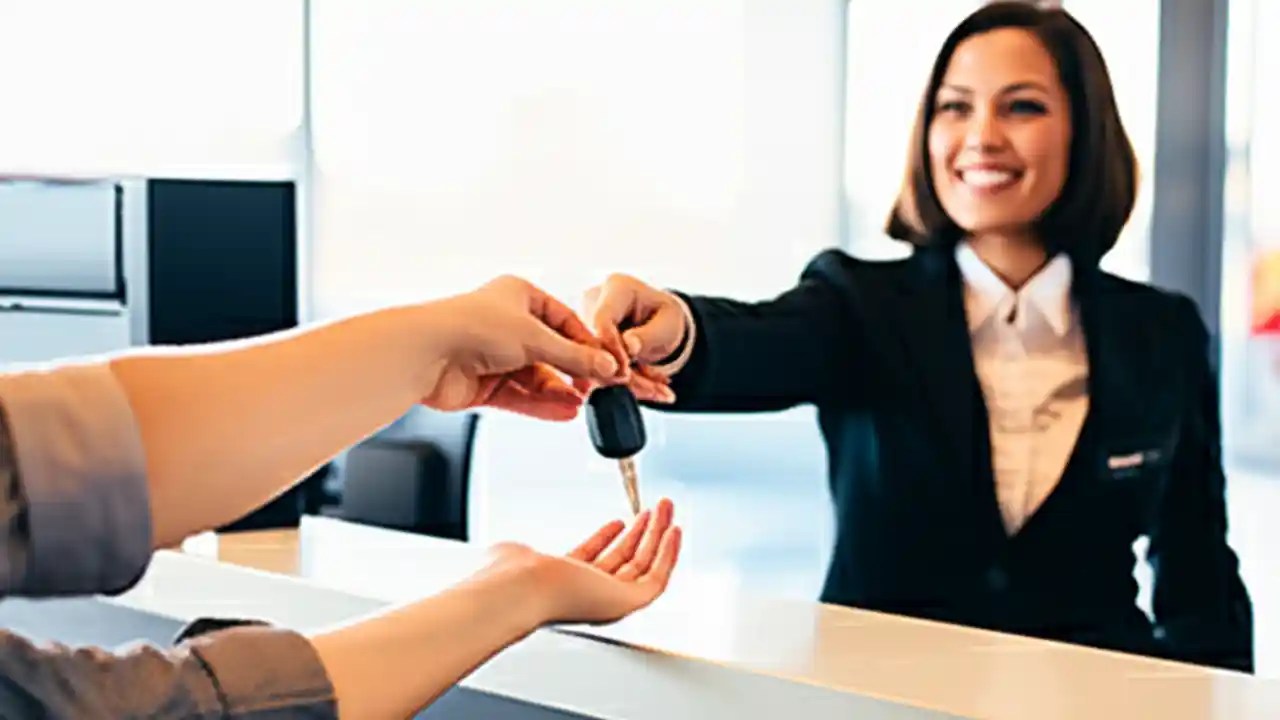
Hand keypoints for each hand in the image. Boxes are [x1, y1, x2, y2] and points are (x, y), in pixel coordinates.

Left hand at [421, 275, 620, 419]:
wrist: (426, 353)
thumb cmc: (471, 326)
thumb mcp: (536, 338)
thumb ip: (575, 357)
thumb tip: (606, 367)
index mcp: (518, 297)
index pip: (564, 321)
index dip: (586, 344)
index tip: (607, 363)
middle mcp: (506, 324)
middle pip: (551, 352)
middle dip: (573, 372)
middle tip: (596, 388)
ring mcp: (493, 356)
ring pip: (535, 377)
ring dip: (558, 391)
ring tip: (580, 405)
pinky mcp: (483, 384)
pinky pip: (520, 396)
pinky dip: (541, 404)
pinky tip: (563, 412)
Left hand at [476, 499, 681, 625]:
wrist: (517, 588)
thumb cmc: (511, 576)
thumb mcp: (517, 555)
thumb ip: (521, 553)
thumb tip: (513, 550)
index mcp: (564, 585)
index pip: (596, 561)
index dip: (611, 539)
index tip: (621, 521)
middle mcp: (590, 594)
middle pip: (626, 560)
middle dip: (642, 531)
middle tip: (653, 509)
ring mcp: (609, 599)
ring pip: (645, 565)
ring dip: (658, 534)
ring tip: (666, 509)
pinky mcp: (627, 601)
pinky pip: (657, 578)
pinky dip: (668, 554)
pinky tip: (672, 531)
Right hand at [582, 274, 685, 403]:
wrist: (658, 326)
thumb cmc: (664, 319)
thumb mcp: (669, 324)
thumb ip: (649, 334)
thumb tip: (629, 347)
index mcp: (616, 288)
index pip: (602, 318)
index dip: (611, 347)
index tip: (625, 371)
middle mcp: (594, 303)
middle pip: (594, 344)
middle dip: (618, 373)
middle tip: (648, 390)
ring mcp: (584, 324)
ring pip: (592, 361)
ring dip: (622, 383)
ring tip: (656, 392)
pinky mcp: (582, 346)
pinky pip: (594, 369)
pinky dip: (618, 384)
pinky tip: (644, 390)